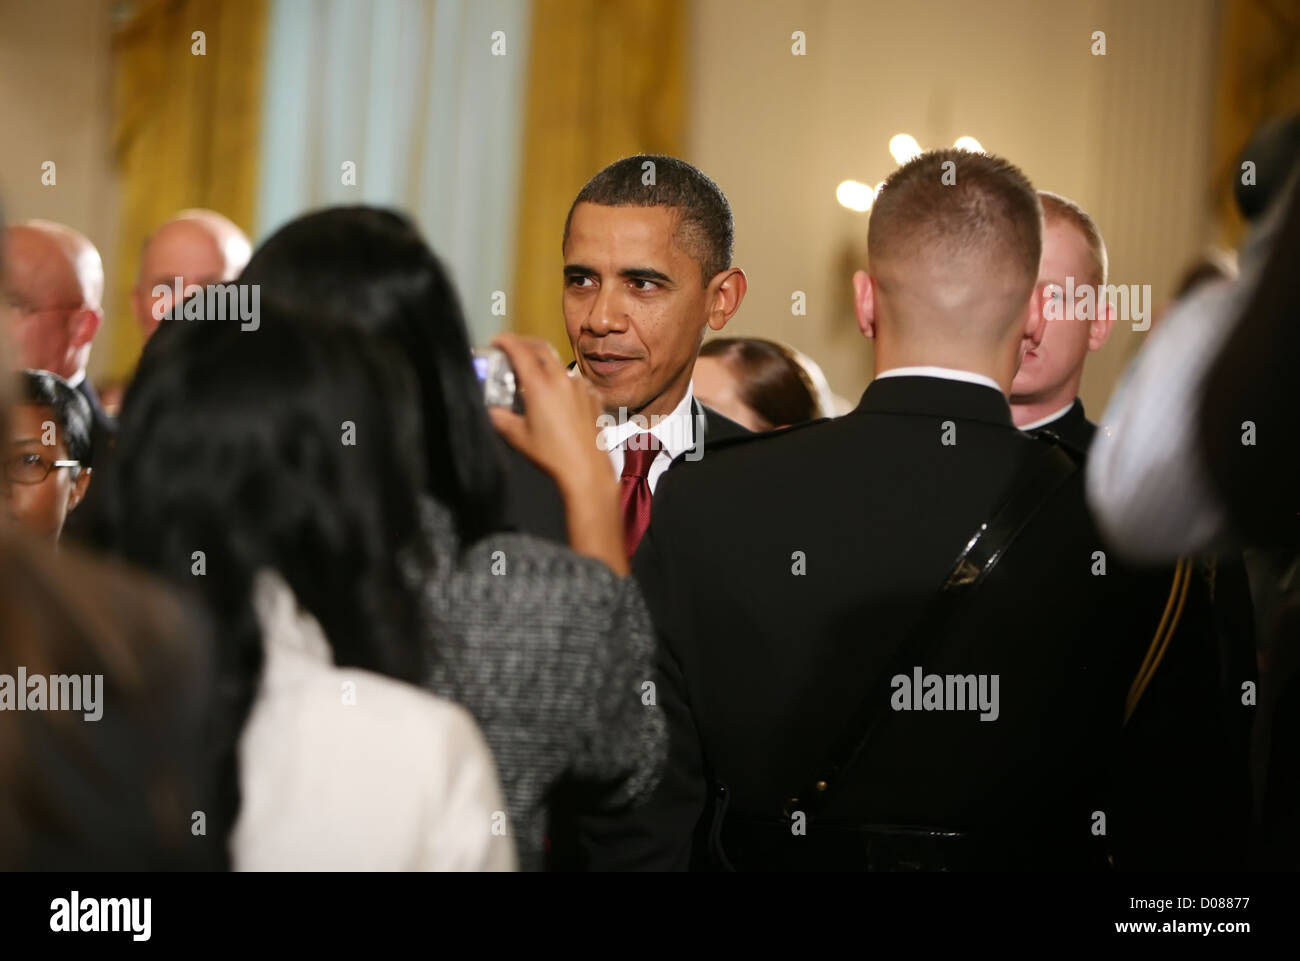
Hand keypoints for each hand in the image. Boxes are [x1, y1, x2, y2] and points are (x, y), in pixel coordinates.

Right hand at [487, 335, 627, 573]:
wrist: (586, 469)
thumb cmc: (554, 456)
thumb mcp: (517, 436)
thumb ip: (500, 418)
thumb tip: (492, 411)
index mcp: (540, 385)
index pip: (519, 350)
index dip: (505, 341)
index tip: (497, 341)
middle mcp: (562, 380)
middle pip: (541, 348)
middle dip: (524, 343)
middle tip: (512, 348)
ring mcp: (580, 387)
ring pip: (559, 364)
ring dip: (544, 363)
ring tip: (534, 378)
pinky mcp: (593, 397)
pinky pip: (575, 381)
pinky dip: (562, 381)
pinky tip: (558, 395)